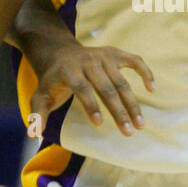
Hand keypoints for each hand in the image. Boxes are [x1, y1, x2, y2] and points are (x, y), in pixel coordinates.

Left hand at [28, 43, 154, 136]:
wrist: (59, 53)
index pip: (82, 88)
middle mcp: (89, 61)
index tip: (100, 124)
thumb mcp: (40, 95)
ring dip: (132, 103)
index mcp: (70, 70)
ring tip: (140, 123)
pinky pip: (134, 61)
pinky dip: (145, 72)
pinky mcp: (115, 54)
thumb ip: (38, 114)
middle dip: (119, 111)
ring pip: (122, 81)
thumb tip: (34, 133)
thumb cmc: (52, 80)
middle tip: (129, 131)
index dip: (91, 106)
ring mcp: (104, 56)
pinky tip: (152, 89)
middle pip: (107, 87)